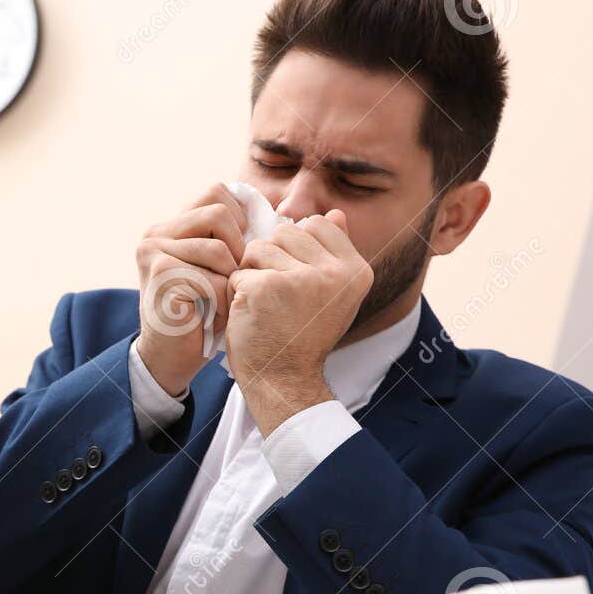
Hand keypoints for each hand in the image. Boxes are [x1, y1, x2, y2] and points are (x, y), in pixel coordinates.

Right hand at [134, 184, 247, 396]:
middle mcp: (156, 233)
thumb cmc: (203, 314)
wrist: (170, 359)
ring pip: (219, 249)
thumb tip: (290, 218)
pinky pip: (213, 279)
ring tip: (223, 302)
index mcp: (171, 226)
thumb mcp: (219, 269)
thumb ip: (234, 239)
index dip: (240, 218)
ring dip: (231, 281)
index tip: (242, 252)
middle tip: (235, 279)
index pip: (217, 192)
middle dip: (238, 248)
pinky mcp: (161, 276)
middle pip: (219, 213)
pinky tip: (214, 317)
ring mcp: (154, 252)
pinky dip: (222, 302)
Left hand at [224, 209, 372, 434]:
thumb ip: (334, 252)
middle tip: (277, 297)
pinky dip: (237, 291)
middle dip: (272, 259)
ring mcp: (300, 279)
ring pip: (259, 248)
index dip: (297, 247)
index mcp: (356, 271)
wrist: (284, 380)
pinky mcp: (266, 287)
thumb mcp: (333, 295)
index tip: (297, 282)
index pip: (318, 224)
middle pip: (285, 232)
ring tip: (264, 304)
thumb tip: (336, 212)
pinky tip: (250, 314)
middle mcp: (334, 273)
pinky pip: (239, 271)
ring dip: (252, 272)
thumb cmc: (303, 337)